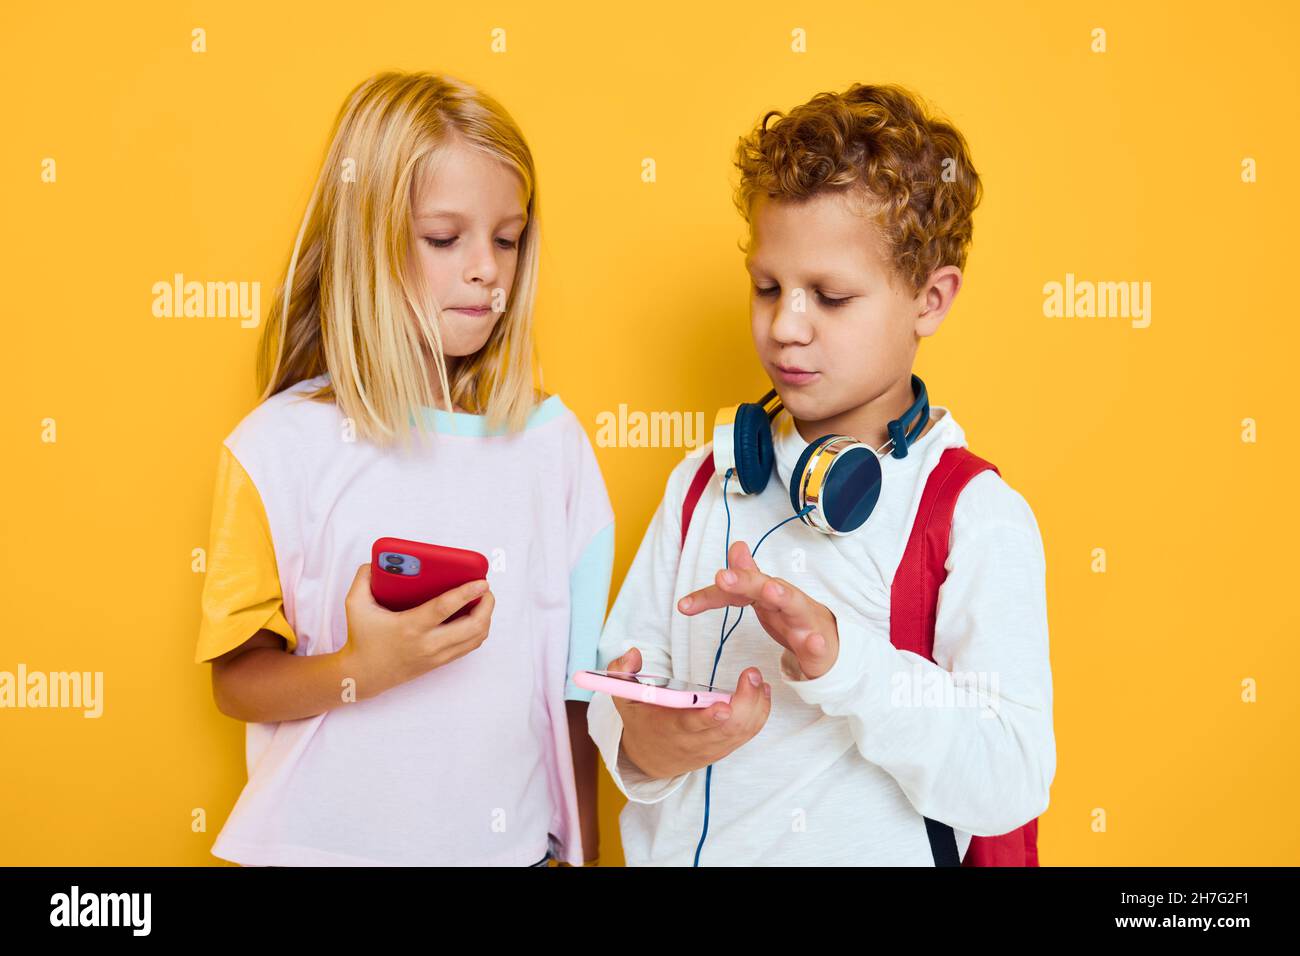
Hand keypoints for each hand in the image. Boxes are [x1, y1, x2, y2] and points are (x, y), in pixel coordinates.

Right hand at [339, 563, 494, 698]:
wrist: (363, 675)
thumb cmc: (362, 638)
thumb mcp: (355, 605)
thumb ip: (363, 578)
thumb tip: (376, 562)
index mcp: (410, 626)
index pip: (445, 608)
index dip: (467, 592)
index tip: (482, 581)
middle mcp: (428, 643)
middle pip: (473, 626)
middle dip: (486, 605)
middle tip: (486, 589)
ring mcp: (437, 655)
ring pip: (476, 638)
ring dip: (486, 617)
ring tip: (483, 599)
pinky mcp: (440, 662)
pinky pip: (469, 645)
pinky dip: (478, 629)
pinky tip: (475, 615)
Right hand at [606, 646, 770, 778]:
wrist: (652, 758)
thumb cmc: (641, 722)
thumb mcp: (624, 698)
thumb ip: (622, 673)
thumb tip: (633, 653)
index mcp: (669, 728)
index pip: (691, 726)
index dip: (709, 718)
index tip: (724, 706)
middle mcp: (694, 741)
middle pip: (727, 728)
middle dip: (745, 702)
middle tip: (752, 675)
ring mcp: (713, 746)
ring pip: (742, 731)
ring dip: (756, 706)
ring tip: (758, 680)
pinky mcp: (725, 747)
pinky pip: (748, 733)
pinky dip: (759, 713)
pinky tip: (762, 692)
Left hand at [676, 540, 839, 679]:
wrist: (830, 644)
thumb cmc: (793, 618)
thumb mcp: (767, 599)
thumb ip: (747, 579)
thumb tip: (735, 546)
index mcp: (769, 591)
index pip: (737, 588)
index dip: (711, 595)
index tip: (684, 605)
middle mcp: (787, 601)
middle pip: (766, 587)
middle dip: (745, 581)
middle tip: (723, 577)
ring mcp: (805, 621)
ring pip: (795, 606)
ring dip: (782, 596)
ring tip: (769, 590)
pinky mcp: (819, 645)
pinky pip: (817, 644)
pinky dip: (816, 641)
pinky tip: (812, 641)